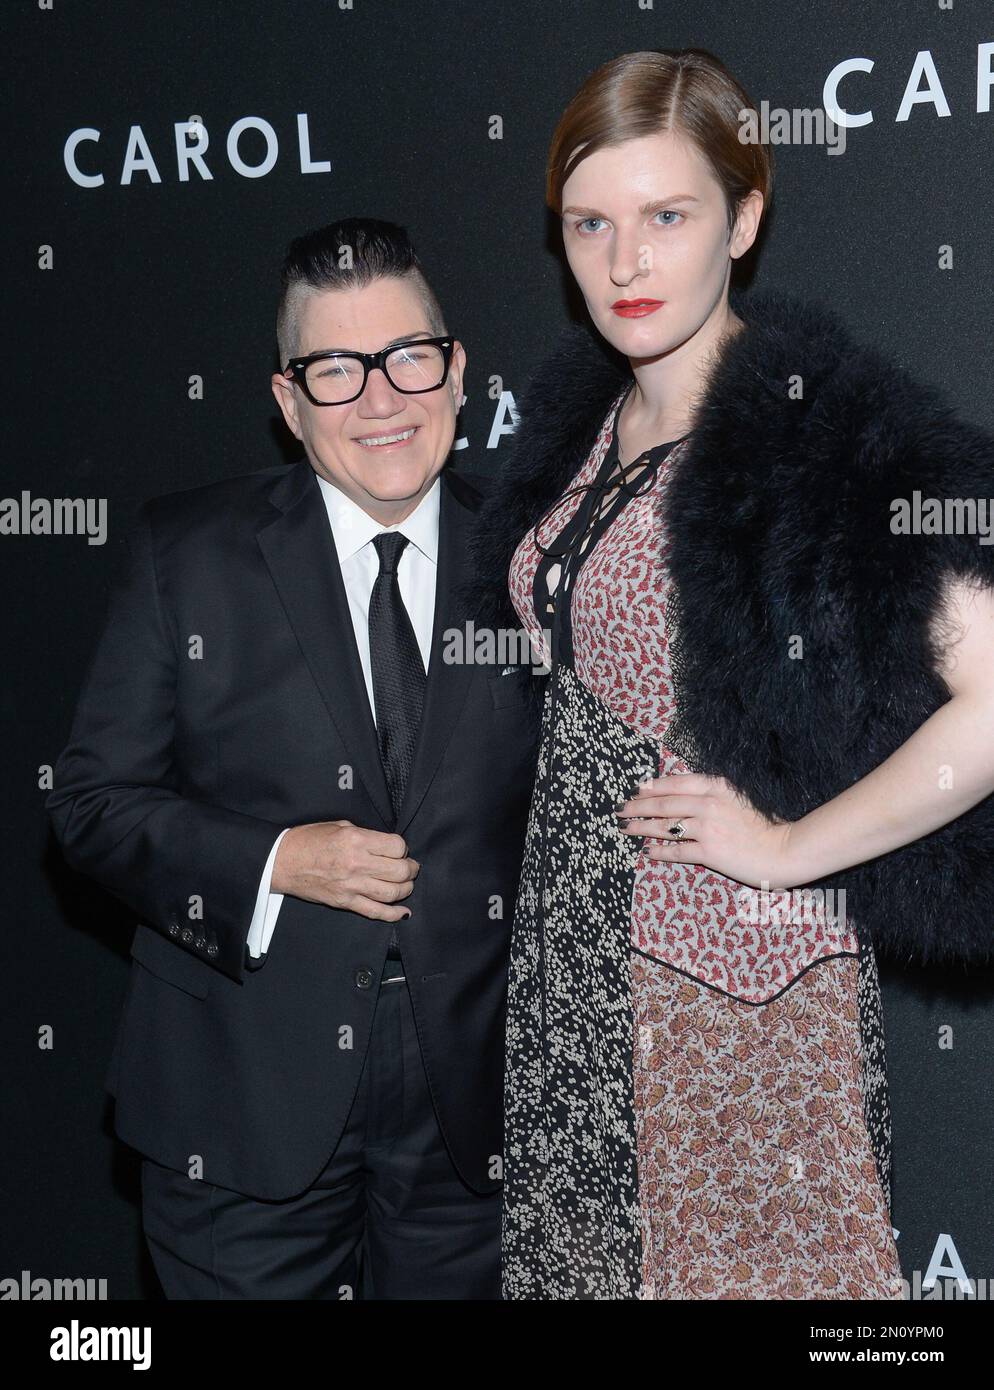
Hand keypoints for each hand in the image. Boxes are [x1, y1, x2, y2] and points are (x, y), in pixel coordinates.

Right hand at [272, 820, 419, 920]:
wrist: (282, 861)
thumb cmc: (309, 840)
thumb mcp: (340, 826)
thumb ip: (366, 835)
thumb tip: (386, 846)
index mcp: (356, 840)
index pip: (397, 846)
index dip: (402, 847)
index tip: (399, 849)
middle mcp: (356, 864)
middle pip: (400, 871)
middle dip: (411, 868)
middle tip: (410, 866)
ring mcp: (351, 886)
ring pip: (393, 892)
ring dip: (406, 889)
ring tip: (406, 884)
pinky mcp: (345, 903)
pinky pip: (375, 912)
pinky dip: (393, 914)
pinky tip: (404, 912)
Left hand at [615, 772, 796, 890]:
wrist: (786, 848)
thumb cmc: (769, 823)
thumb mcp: (742, 797)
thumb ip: (717, 793)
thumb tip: (689, 794)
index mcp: (717, 786)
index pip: (676, 783)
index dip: (653, 786)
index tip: (638, 789)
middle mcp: (708, 803)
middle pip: (664, 803)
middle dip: (638, 806)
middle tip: (621, 808)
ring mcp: (706, 827)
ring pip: (664, 826)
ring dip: (641, 827)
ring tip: (626, 828)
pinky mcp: (708, 851)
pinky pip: (677, 850)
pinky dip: (660, 851)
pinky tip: (648, 851)